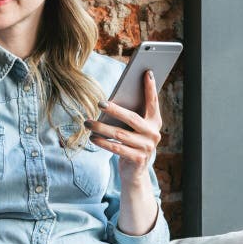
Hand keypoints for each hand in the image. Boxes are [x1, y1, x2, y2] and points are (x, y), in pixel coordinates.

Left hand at [84, 70, 162, 184]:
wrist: (135, 171)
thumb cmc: (130, 142)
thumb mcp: (133, 129)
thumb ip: (128, 116)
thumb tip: (110, 102)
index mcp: (155, 122)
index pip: (153, 102)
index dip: (150, 88)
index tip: (146, 73)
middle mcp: (153, 134)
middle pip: (132, 118)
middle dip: (115, 109)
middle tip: (99, 103)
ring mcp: (147, 147)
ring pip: (120, 134)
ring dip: (101, 127)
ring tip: (87, 122)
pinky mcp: (138, 159)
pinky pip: (116, 148)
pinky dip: (103, 142)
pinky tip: (92, 137)